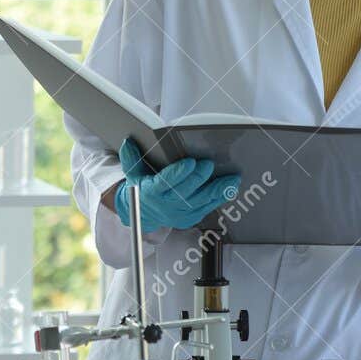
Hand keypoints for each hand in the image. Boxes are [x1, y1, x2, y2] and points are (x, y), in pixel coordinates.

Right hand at [113, 138, 240, 231]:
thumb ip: (131, 158)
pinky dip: (221, 196)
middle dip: (198, 178)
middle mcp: (166, 205)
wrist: (146, 213)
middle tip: (209, 164)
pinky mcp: (192, 217)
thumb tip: (128, 141)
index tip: (190, 162)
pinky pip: (208, 207)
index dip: (178, 174)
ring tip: (232, 178)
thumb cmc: (143, 187)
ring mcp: (180, 213)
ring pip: (201, 202)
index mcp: (151, 193)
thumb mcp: (133, 173)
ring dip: (218, 189)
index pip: (165, 183)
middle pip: (185, 193)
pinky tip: (230, 187)